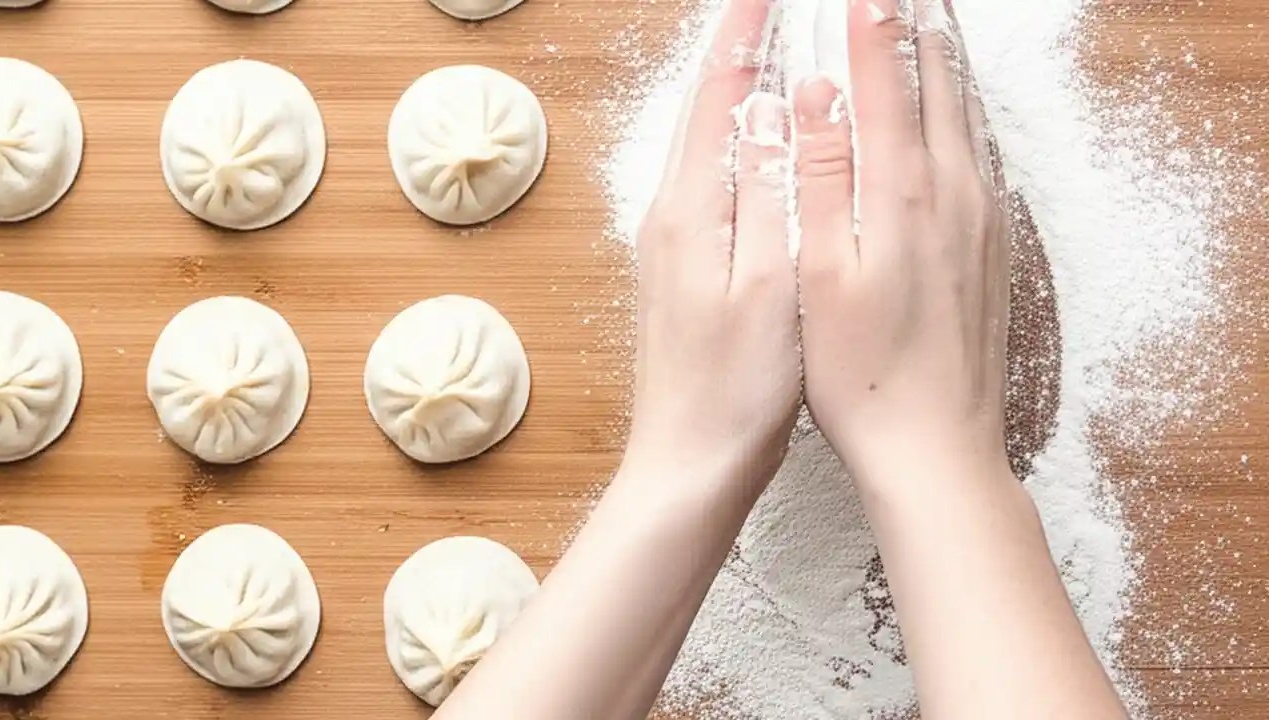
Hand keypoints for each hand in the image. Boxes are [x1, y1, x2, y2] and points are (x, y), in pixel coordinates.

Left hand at [626, 0, 798, 491]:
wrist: (689, 462)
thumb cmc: (735, 389)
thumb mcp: (764, 287)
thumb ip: (763, 196)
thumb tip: (767, 108)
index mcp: (691, 212)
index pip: (717, 97)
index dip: (744, 36)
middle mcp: (671, 217)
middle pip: (703, 111)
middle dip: (736, 51)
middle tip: (768, 6)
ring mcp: (672, 244)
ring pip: (705, 145)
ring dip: (733, 92)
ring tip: (765, 52)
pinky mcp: (683, 270)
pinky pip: (710, 182)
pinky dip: (735, 144)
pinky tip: (756, 146)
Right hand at [796, 0, 1010, 489]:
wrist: (936, 448)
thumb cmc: (864, 375)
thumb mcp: (823, 277)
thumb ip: (823, 181)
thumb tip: (818, 96)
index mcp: (904, 196)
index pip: (884, 86)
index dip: (868, 31)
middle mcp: (955, 197)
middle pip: (940, 88)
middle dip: (920, 31)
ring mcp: (982, 223)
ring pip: (968, 120)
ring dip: (948, 66)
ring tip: (936, 26)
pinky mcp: (992, 251)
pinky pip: (982, 160)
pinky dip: (966, 119)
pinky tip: (961, 119)